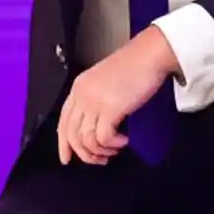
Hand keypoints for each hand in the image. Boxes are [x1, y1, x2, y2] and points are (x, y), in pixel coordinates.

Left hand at [57, 26, 179, 165]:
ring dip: (100, 151)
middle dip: (84, 153)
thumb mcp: (105, 82)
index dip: (63, 143)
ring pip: (85, 140)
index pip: (63, 122)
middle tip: (100, 160)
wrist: (149, 54)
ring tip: (114, 150)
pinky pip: (103, 138)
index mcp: (78, 88)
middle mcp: (82, 95)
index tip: (67, 158)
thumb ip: (96, 99)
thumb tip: (97, 126)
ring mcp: (94, 102)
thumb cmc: (134, 66)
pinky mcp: (109, 108)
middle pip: (71, 134)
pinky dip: (112, 145)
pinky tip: (123, 141)